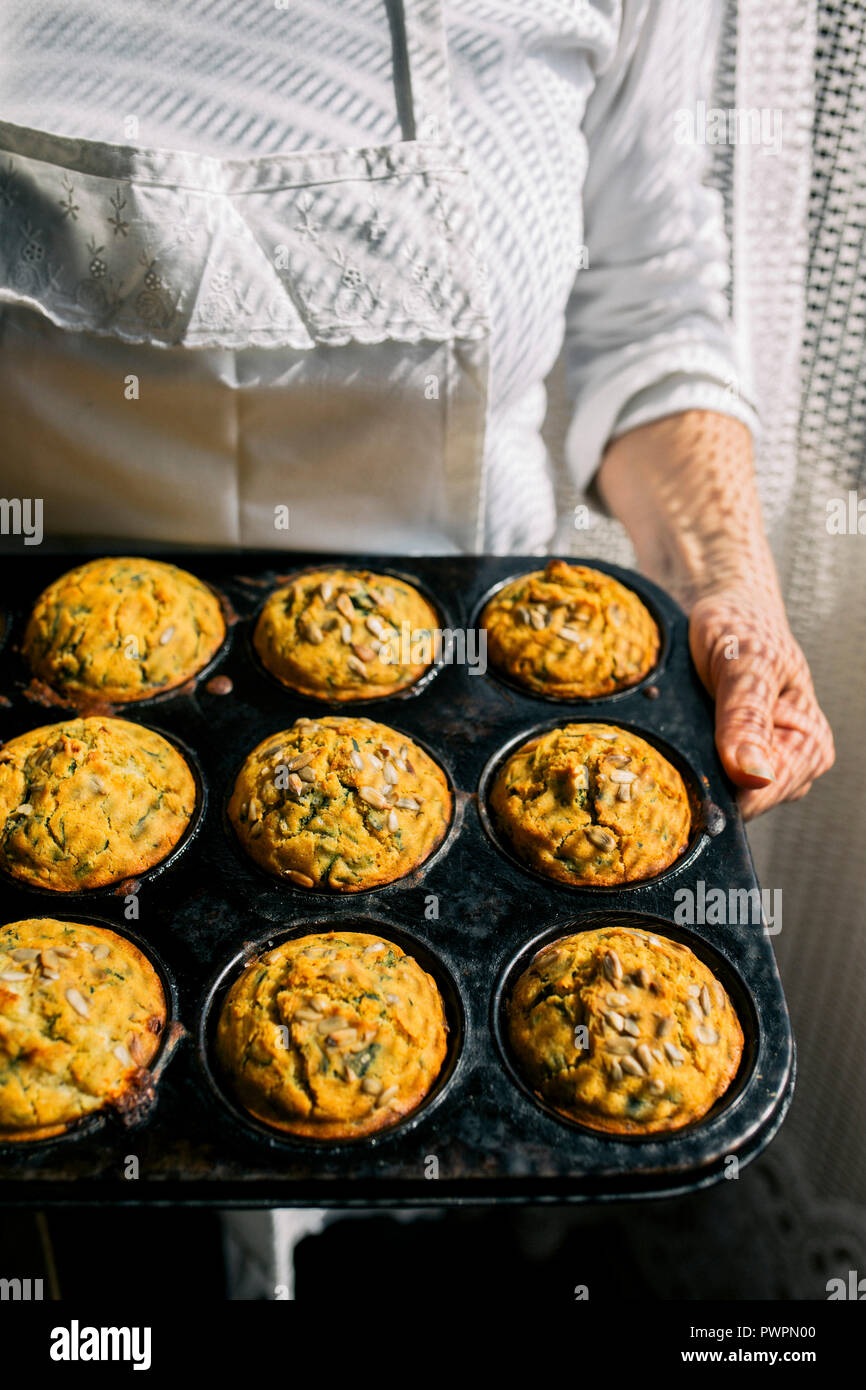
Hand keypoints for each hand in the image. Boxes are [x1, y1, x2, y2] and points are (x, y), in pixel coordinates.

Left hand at [689, 590, 834, 818]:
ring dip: (688, 770)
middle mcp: (789, 765)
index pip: (761, 797)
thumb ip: (746, 718)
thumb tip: (752, 776)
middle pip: (737, 803)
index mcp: (810, 747)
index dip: (720, 790)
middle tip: (674, 735)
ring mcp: (757, 767)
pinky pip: (701, 779)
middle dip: (703, 777)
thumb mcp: (746, 663)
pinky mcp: (727, 761)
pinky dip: (681, 763)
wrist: (717, 609)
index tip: (680, 767)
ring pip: (715, 793)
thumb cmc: (741, 627)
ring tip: (675, 729)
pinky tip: (670, 739)